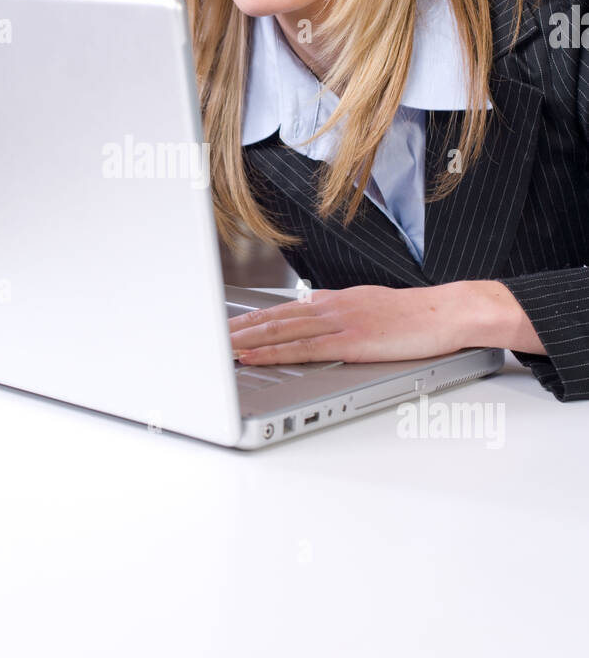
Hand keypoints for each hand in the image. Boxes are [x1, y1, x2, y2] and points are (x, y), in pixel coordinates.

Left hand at [228, 281, 544, 364]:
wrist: (448, 312)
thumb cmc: (416, 315)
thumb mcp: (371, 304)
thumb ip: (340, 307)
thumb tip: (313, 306)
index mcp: (336, 300)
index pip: (285, 309)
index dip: (253, 317)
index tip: (229, 324)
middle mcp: (331, 307)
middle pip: (274, 317)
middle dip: (239, 328)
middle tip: (209, 336)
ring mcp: (339, 323)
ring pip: (280, 330)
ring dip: (246, 340)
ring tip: (219, 347)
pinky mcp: (349, 342)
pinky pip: (301, 348)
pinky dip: (271, 353)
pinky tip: (252, 357)